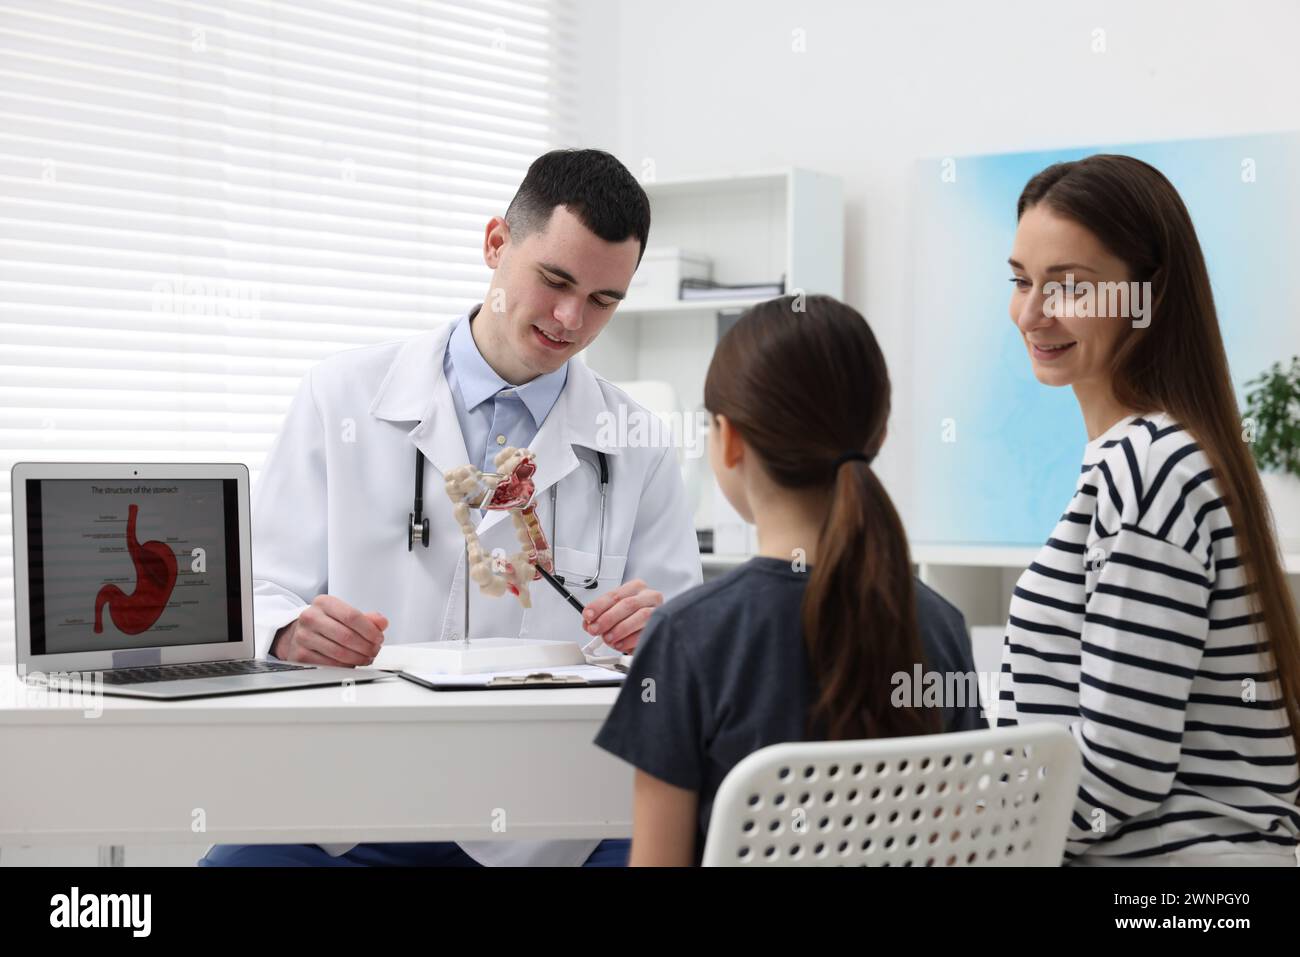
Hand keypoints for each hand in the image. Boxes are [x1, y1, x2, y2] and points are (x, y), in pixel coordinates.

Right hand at [271, 595, 387, 666]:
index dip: (370, 630)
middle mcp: (310, 617)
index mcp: (323, 603)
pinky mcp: (300, 655)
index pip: (352, 616)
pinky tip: (352, 663)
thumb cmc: (325, 623)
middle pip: (347, 636)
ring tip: (366, 658)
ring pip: (339, 652)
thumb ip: (366, 618)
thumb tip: (381, 622)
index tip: (378, 638)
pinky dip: (346, 666)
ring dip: (359, 658)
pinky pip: (330, 664)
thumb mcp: (343, 614)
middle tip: (375, 650)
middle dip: (367, 646)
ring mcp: (303, 636)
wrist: (297, 633)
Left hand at [580, 579, 662, 652]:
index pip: (614, 594)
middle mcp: (648, 596)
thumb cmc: (631, 619)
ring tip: (608, 638)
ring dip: (621, 628)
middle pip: (627, 604)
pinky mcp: (662, 625)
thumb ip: (600, 617)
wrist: (650, 629)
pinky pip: (647, 631)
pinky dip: (631, 639)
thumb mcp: (614, 614)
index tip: (588, 615)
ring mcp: (658, 610)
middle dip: (608, 618)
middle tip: (595, 629)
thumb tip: (588, 624)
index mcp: (634, 588)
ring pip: (641, 615)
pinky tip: (620, 644)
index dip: (599, 605)